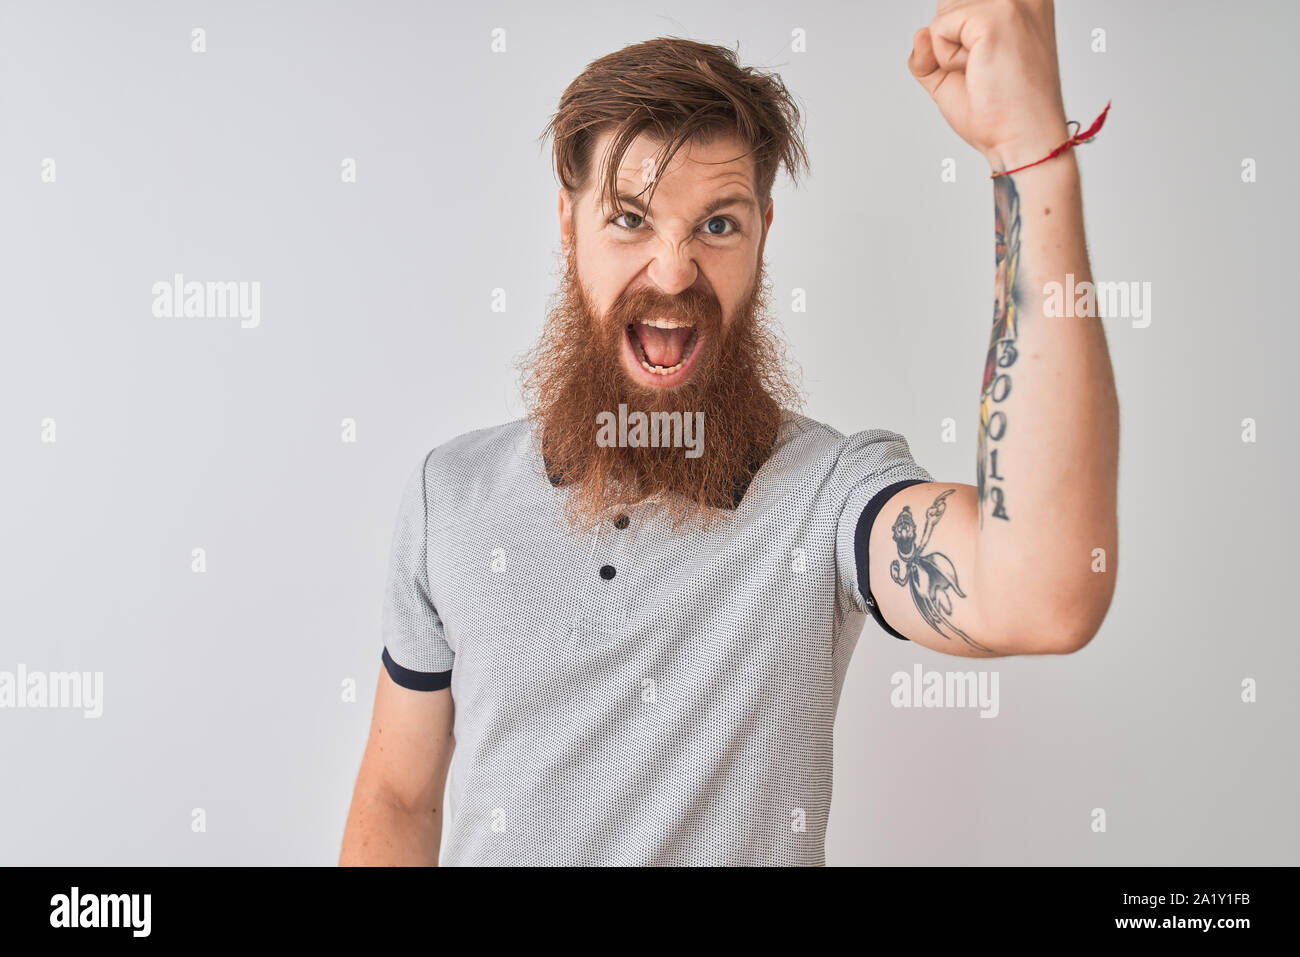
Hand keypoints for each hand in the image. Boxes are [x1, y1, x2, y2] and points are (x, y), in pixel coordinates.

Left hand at [908, 0, 1069, 171]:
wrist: (1023, 139)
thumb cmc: (1000, 111)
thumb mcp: (952, 74)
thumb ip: (930, 49)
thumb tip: (920, 33)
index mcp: (1022, 1)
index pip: (961, 3)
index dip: (956, 37)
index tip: (987, 63)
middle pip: (948, 3)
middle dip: (950, 43)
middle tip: (984, 71)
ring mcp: (1012, 1)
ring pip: (942, 12)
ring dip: (947, 52)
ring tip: (982, 71)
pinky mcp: (996, 15)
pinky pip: (938, 29)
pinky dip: (946, 59)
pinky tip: (977, 71)